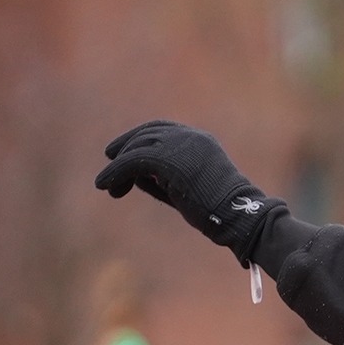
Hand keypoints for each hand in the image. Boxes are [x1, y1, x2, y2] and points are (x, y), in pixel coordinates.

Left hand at [96, 120, 279, 266]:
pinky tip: (105, 185)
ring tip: (106, 185)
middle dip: (125, 147)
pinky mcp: (169, 158)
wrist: (238, 215)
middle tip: (109, 165)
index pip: (162, 129)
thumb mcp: (188, 188)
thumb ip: (164, 177)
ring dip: (118, 165)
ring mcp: (180, 145)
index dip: (139, 138)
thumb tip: (134, 176)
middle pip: (146, 133)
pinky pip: (132, 160)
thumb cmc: (218, 211)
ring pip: (137, 146)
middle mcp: (190, 137)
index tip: (123, 152)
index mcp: (200, 140)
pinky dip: (115, 172)